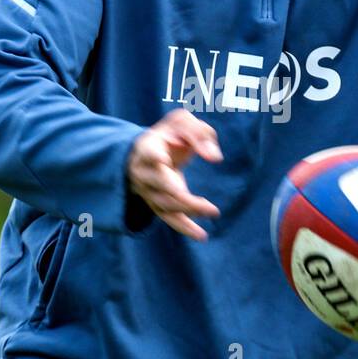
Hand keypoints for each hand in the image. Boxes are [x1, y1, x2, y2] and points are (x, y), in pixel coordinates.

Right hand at [127, 108, 222, 240]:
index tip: (162, 158)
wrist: (153, 150)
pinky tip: (202, 235)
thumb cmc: (171, 134)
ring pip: (164, 204)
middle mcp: (142, 171)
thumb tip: (214, 157)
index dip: (153, 155)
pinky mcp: (157, 204)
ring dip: (188, 209)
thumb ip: (200, 134)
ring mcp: (148, 191)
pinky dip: (185, 228)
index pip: (148, 151)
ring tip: (213, 211)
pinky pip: (169, 219)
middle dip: (176, 191)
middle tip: (195, 197)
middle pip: (157, 183)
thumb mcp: (183, 123)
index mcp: (147, 146)